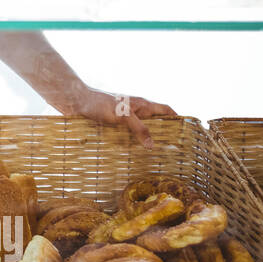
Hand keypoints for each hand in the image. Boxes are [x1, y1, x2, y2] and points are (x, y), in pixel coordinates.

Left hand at [55, 87, 177, 148]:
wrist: (75, 102)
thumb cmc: (100, 104)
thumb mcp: (123, 115)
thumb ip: (138, 128)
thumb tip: (152, 145)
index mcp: (142, 104)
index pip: (166, 110)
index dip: (178, 118)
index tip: (187, 132)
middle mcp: (135, 111)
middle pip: (155, 123)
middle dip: (164, 135)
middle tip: (173, 153)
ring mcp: (124, 118)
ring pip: (141, 131)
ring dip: (146, 142)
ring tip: (155, 159)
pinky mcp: (113, 125)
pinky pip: (127, 136)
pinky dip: (131, 145)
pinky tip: (132, 157)